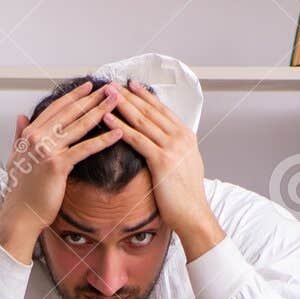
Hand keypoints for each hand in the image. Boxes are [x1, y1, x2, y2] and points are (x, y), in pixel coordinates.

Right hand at [0, 81, 127, 262]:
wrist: (19, 215)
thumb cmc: (20, 192)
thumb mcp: (17, 157)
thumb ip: (20, 135)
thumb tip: (20, 118)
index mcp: (29, 134)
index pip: (55, 108)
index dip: (74, 96)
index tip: (88, 87)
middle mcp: (37, 138)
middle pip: (70, 112)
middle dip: (93, 98)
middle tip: (110, 87)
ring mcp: (46, 150)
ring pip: (79, 126)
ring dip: (101, 111)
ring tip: (117, 102)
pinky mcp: (57, 165)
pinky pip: (85, 149)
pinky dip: (103, 140)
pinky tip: (118, 133)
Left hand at [105, 79, 224, 260]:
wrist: (194, 214)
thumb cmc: (186, 196)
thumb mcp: (185, 165)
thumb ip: (176, 151)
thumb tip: (165, 145)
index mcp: (186, 136)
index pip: (162, 109)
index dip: (145, 96)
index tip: (130, 85)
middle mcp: (180, 137)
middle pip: (150, 110)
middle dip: (129, 95)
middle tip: (112, 83)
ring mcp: (172, 147)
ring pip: (143, 120)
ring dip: (122, 105)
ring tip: (106, 94)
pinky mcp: (162, 160)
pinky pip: (137, 139)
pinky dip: (121, 127)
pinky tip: (108, 118)